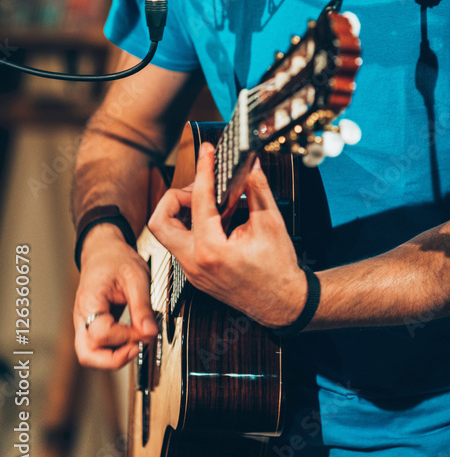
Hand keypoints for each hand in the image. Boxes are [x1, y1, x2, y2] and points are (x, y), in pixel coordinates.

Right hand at [73, 224, 157, 368]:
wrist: (104, 251)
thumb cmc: (116, 260)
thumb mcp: (136, 277)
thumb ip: (142, 307)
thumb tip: (150, 333)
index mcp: (90, 302)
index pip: (102, 333)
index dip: (126, 336)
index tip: (145, 329)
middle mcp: (82, 317)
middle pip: (87, 355)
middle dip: (113, 360)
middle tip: (136, 348)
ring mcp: (84, 324)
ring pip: (90, 356)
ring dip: (114, 357)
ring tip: (136, 342)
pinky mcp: (92, 327)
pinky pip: (98, 348)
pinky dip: (115, 349)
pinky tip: (132, 338)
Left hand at [148, 143, 306, 327]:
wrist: (282, 303)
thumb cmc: (278, 270)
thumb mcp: (270, 222)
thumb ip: (257, 188)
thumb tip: (249, 165)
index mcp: (211, 250)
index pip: (198, 200)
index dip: (204, 170)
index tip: (208, 153)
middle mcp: (194, 263)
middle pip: (160, 220)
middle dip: (175, 197)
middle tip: (200, 188)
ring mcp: (192, 271)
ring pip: (168, 233)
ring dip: (182, 211)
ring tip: (211, 202)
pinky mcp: (196, 273)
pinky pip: (182, 244)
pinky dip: (193, 225)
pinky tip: (217, 219)